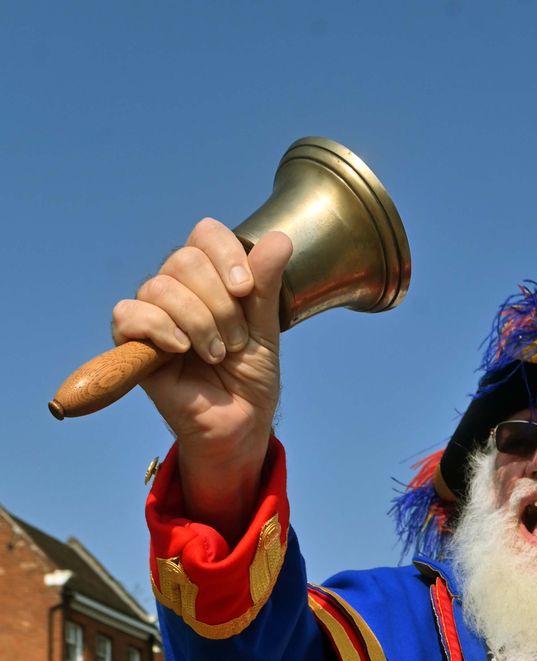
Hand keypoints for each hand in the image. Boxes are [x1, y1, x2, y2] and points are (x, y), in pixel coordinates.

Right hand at [111, 218, 291, 535]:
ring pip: (160, 286)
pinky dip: (161, 330)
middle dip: (219, 303)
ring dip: (198, 323)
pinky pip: (129, 314)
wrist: (239, 422)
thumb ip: (266, 285)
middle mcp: (178, 288)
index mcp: (211, 277)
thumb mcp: (266, 328)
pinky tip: (182, 351)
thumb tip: (278, 238)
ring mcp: (153, 313)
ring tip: (217, 354)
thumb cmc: (251, 376)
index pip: (206, 234)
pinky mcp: (132, 342)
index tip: (245, 291)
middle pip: (184, 259)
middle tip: (235, 340)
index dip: (226, 255)